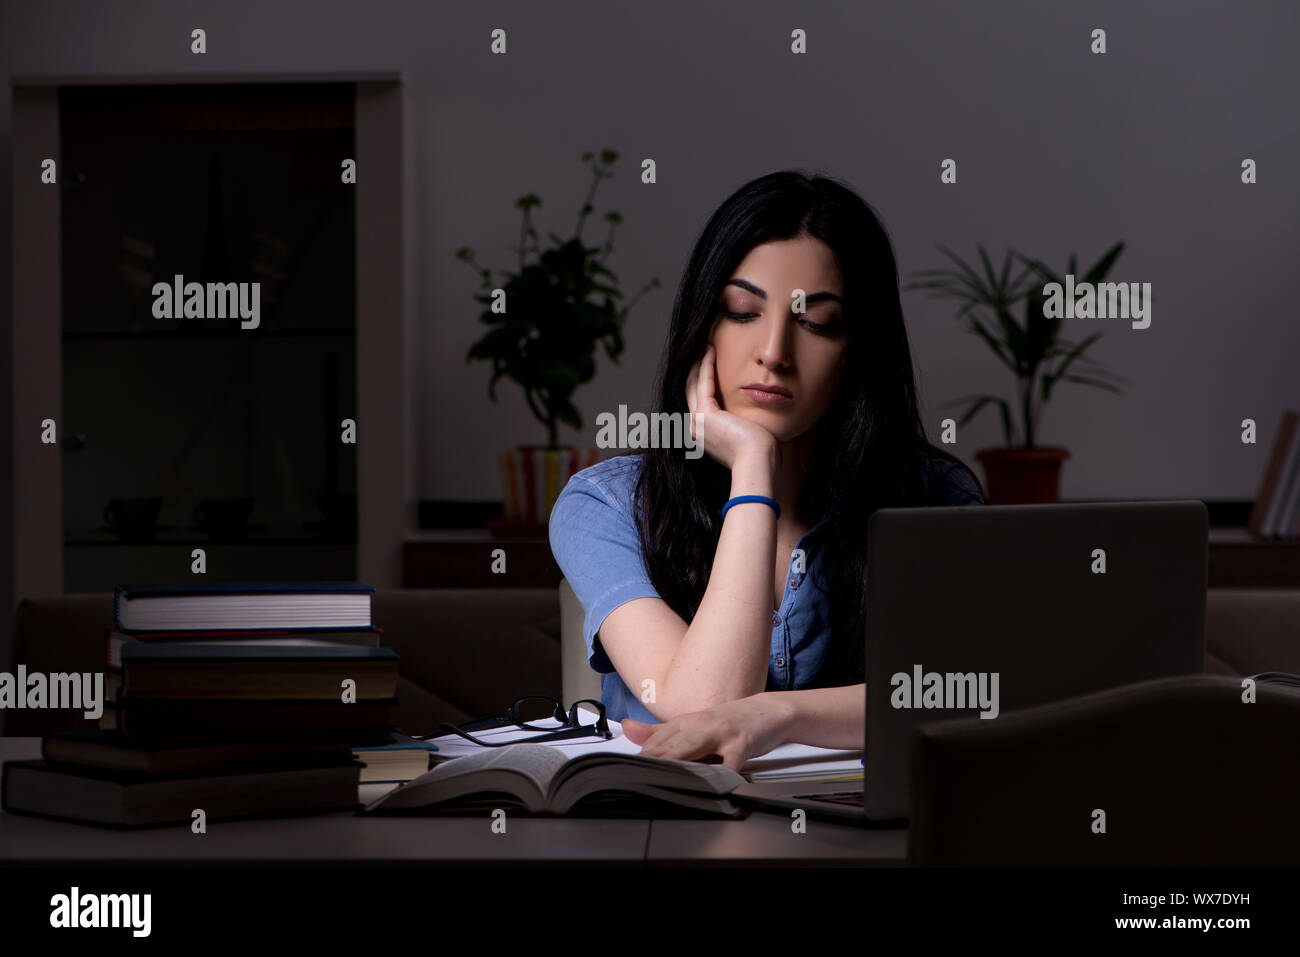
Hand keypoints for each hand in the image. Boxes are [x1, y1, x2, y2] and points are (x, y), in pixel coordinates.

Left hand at [621, 694, 790, 771]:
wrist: (770, 711)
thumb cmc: (731, 722)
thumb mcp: (693, 724)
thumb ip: (660, 731)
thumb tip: (628, 728)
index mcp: (687, 722)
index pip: (657, 740)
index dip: (640, 756)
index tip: (623, 772)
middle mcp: (700, 725)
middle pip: (671, 744)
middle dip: (652, 760)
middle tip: (634, 777)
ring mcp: (722, 733)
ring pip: (695, 747)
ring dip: (679, 762)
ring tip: (663, 778)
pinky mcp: (743, 743)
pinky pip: (732, 760)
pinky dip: (725, 773)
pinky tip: (717, 783)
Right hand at [685, 344, 778, 471]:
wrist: (758, 464)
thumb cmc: (761, 454)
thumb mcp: (751, 434)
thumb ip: (747, 423)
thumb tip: (757, 418)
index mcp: (706, 435)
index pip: (702, 402)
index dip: (704, 381)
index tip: (712, 363)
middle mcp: (697, 429)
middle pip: (692, 391)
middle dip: (697, 369)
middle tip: (704, 349)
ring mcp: (698, 422)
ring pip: (694, 384)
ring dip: (700, 363)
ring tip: (706, 346)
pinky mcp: (704, 415)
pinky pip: (703, 383)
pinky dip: (706, 366)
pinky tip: (711, 351)